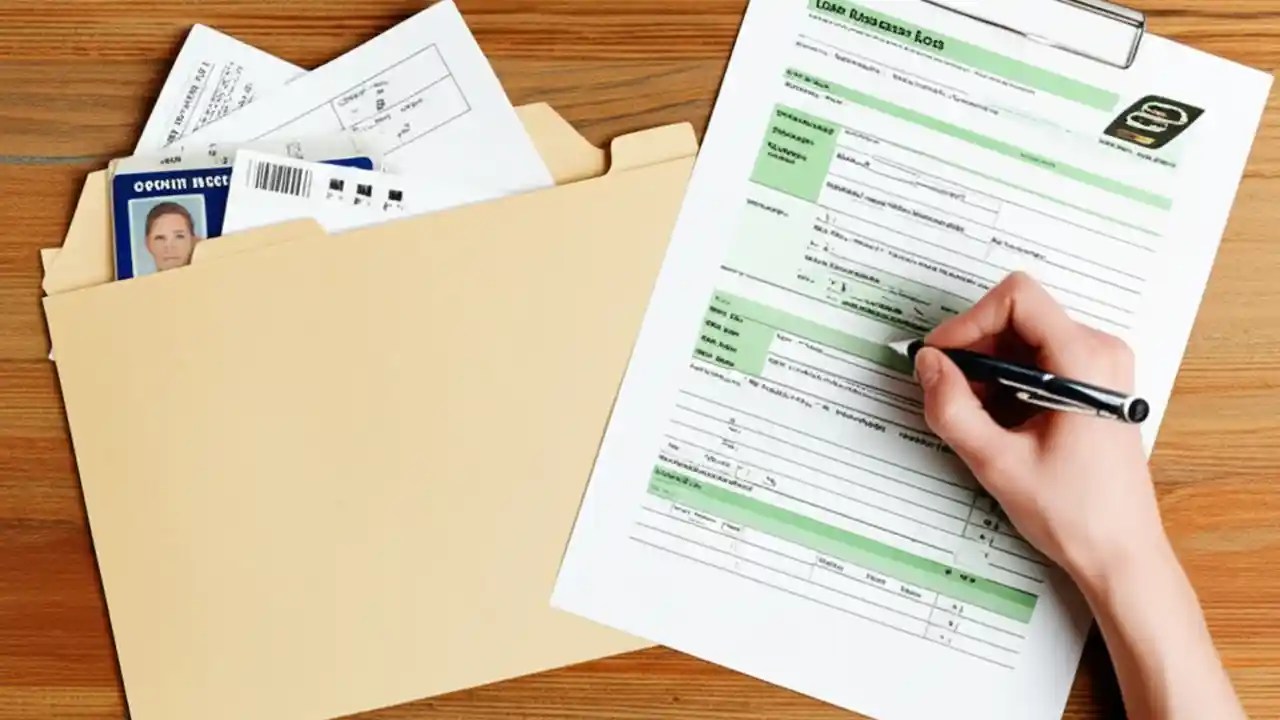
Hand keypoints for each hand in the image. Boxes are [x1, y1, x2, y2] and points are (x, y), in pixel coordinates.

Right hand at [915, 273, 1165, 583]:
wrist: (1121, 554)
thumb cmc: (1073, 514)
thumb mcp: (997, 463)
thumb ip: (953, 408)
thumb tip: (927, 364)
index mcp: (1085, 361)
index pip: (1017, 298)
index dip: (969, 322)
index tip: (941, 359)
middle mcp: (1100, 352)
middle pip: (1018, 315)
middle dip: (974, 348)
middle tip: (947, 392)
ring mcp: (1100, 368)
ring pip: (1024, 337)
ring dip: (988, 367)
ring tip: (974, 415)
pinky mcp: (1094, 385)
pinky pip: (1038, 359)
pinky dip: (1006, 380)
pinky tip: (996, 421)